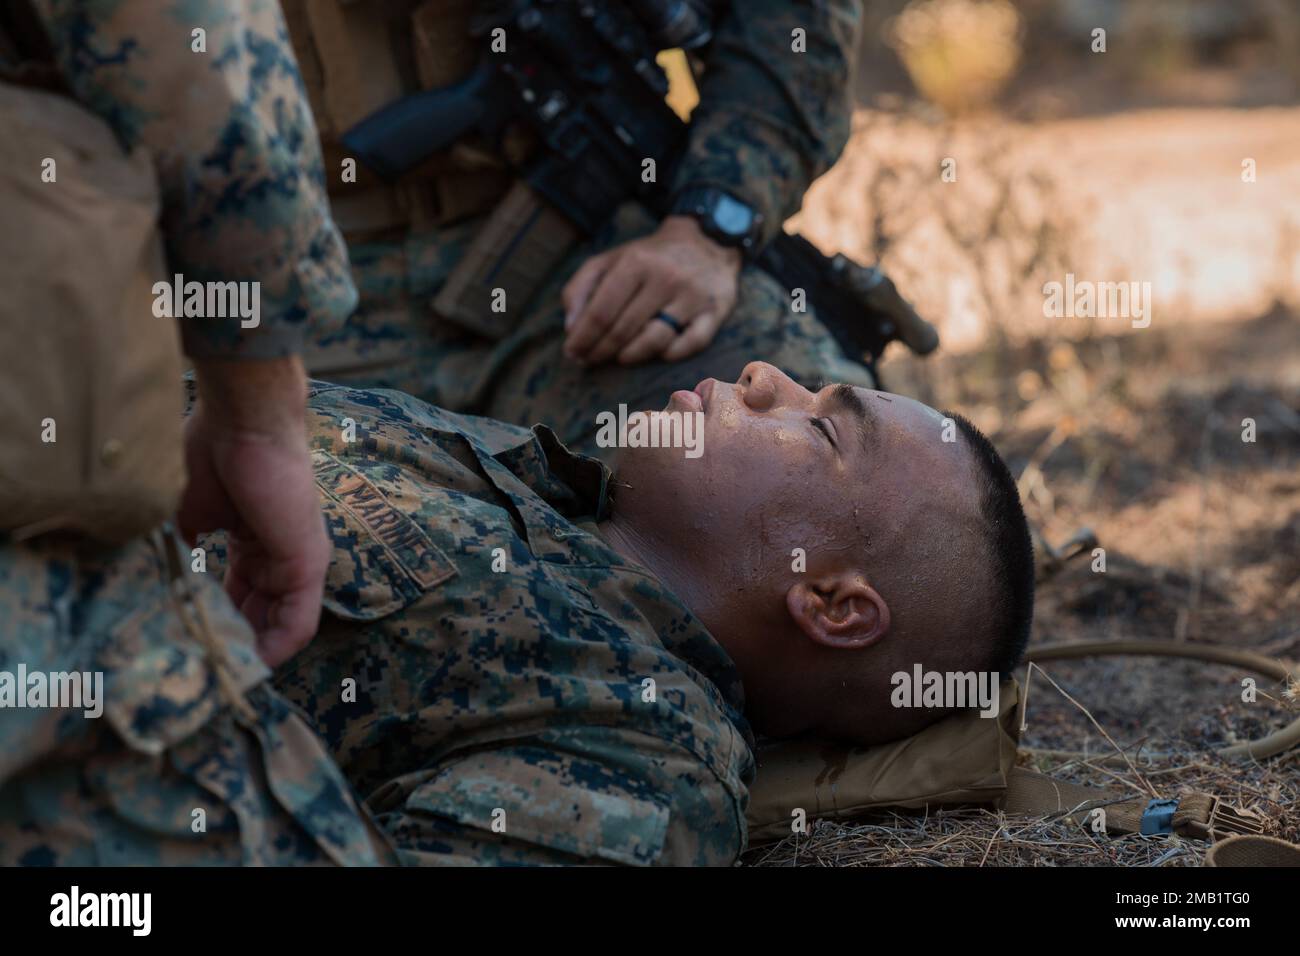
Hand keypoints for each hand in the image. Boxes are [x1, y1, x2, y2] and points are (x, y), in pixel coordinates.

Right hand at [177, 358, 329, 666]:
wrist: (241, 421)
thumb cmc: (211, 453)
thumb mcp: (187, 513)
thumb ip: (180, 548)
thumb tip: (154, 579)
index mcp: (255, 544)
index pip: (239, 599)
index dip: (217, 625)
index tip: (189, 647)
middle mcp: (281, 556)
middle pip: (260, 618)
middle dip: (233, 647)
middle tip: (201, 672)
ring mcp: (298, 561)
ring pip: (279, 627)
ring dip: (250, 655)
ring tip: (218, 677)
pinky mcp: (307, 563)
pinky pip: (298, 622)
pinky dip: (275, 648)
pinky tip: (248, 666)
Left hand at [561, 215, 740, 365]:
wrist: (708, 239)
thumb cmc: (650, 257)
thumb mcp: (612, 259)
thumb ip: (582, 287)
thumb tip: (570, 327)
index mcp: (636, 262)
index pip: (602, 311)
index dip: (583, 338)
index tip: (572, 352)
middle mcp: (666, 278)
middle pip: (625, 329)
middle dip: (600, 350)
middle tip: (588, 361)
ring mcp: (693, 296)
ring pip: (656, 340)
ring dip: (631, 356)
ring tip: (618, 358)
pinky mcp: (715, 311)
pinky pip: (691, 344)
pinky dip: (671, 354)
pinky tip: (657, 354)